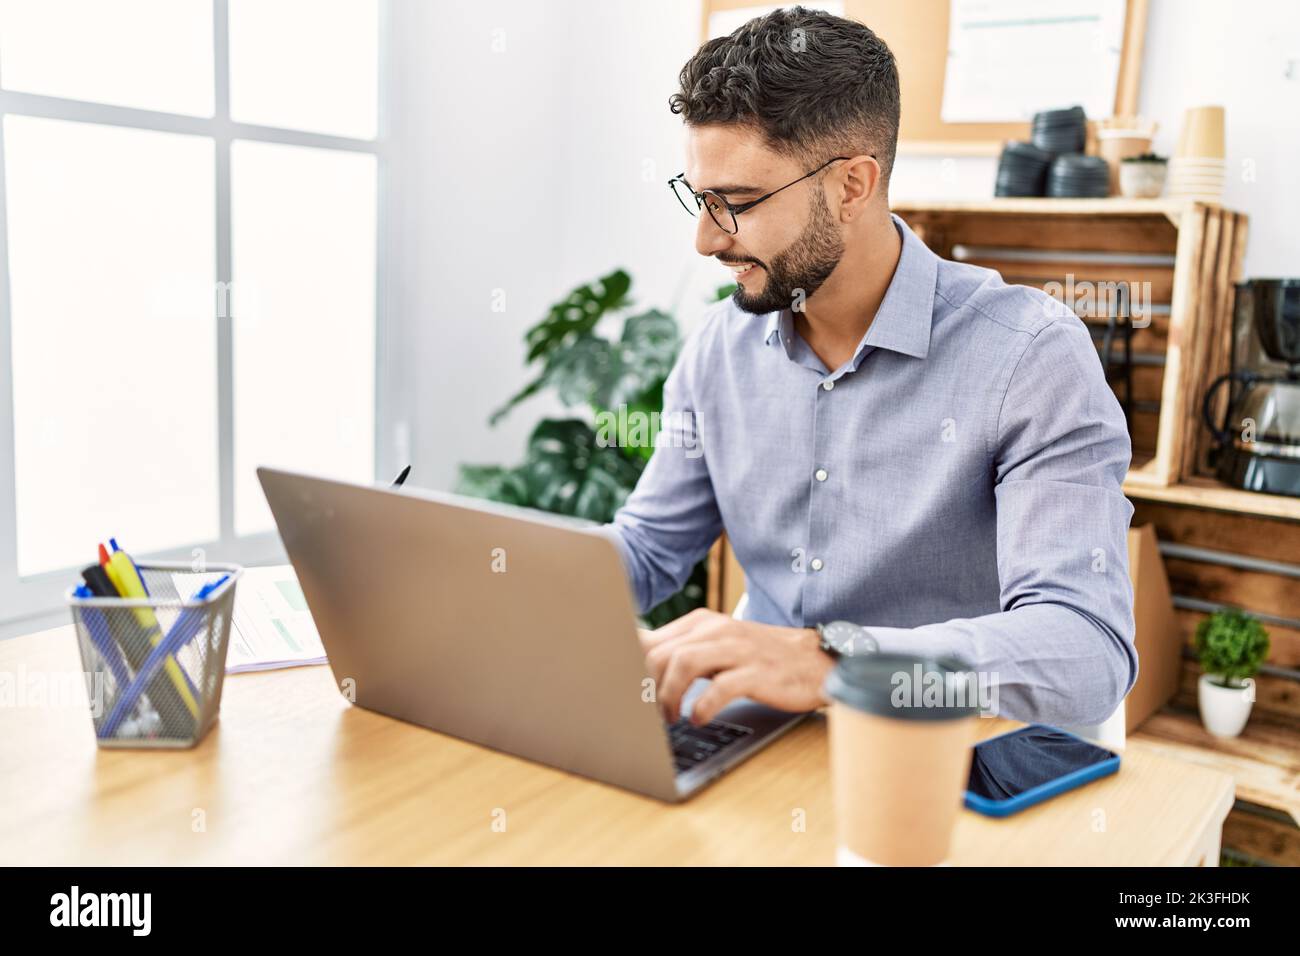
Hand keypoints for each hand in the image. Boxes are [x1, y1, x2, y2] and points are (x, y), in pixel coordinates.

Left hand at [640, 608, 835, 724]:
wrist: (814, 660)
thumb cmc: (759, 658)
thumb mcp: (716, 647)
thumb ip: (681, 652)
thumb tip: (635, 662)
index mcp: (701, 623)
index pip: (649, 640)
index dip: (629, 668)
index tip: (624, 692)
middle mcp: (716, 630)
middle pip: (660, 653)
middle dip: (646, 687)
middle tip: (647, 712)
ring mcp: (736, 649)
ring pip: (684, 664)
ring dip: (668, 696)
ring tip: (670, 717)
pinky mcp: (756, 672)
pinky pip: (720, 688)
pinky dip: (702, 707)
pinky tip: (699, 718)